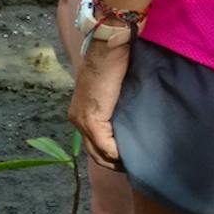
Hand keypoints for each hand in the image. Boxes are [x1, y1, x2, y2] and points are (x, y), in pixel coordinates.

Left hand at [69, 36, 132, 169]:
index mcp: (81, 113)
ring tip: (136, 163)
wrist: (108, 48)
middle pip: (94, 153)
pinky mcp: (91, 120)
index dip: (111, 154)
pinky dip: (119, 154)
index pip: (94, 143)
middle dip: (114, 162)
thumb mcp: (114, 91)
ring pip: (99, 153)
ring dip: (117, 161)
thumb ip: (116, 107)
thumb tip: (132, 121)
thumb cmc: (115, 63)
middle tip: (135, 165)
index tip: (130, 158)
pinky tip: (133, 155)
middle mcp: (77, 120)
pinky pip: (105, 146)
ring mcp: (82, 121)